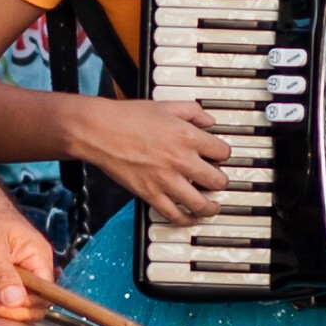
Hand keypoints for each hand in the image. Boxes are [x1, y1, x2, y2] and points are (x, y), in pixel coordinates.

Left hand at [0, 183, 56, 320]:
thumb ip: (4, 275)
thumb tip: (16, 300)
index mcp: (38, 255)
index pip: (43, 296)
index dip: (22, 307)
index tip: (0, 305)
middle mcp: (34, 262)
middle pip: (32, 301)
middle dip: (6, 307)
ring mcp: (21, 265)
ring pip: (18, 299)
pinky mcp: (8, 267)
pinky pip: (7, 291)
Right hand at [78, 96, 230, 221]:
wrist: (101, 131)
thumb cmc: (129, 117)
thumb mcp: (167, 105)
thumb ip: (193, 111)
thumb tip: (209, 121)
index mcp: (188, 136)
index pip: (223, 152)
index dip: (224, 154)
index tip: (220, 157)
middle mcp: (181, 160)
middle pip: (217, 180)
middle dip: (222, 182)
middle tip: (220, 183)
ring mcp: (166, 180)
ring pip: (200, 204)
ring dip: (211, 207)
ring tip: (213, 207)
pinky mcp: (150, 194)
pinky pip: (174, 215)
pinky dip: (185, 220)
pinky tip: (189, 218)